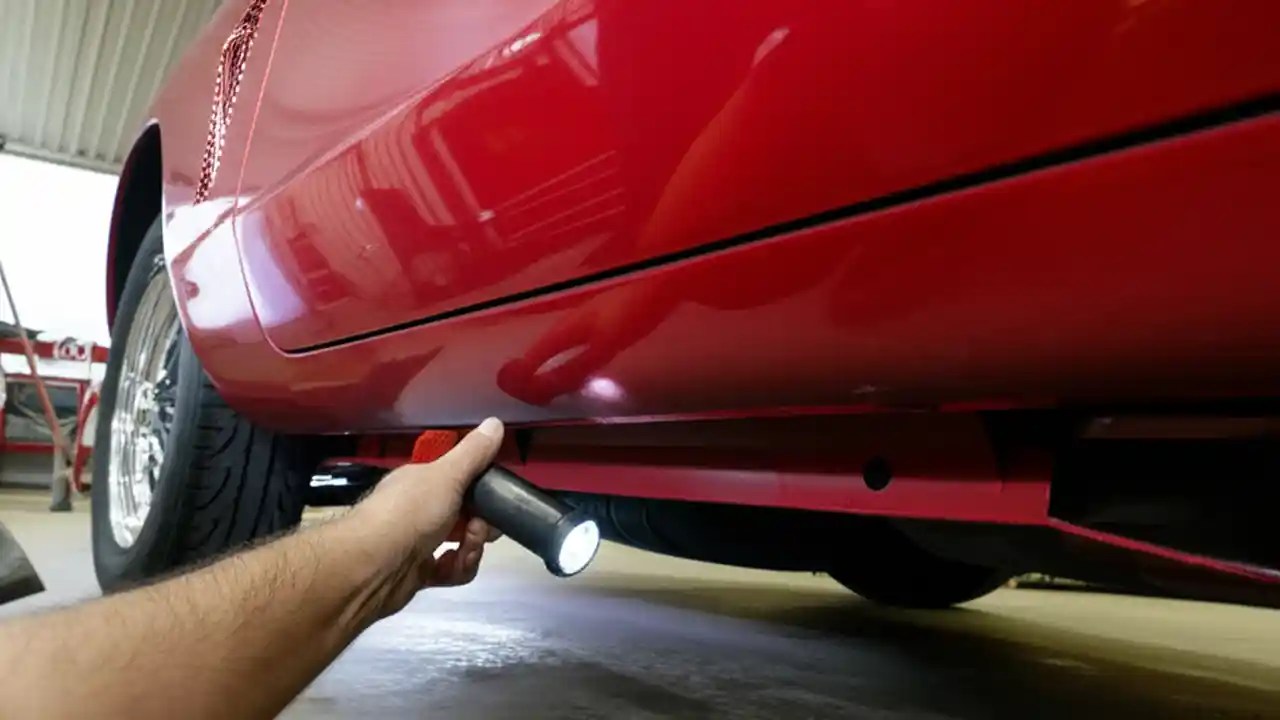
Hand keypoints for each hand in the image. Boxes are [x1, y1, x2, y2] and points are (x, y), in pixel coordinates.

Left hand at [345, 418, 504, 616]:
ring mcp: (417, 542)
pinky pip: (449, 570)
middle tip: (482, 528)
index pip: (458, 478)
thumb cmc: (410, 512)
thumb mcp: (447, 475)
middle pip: (463, 513)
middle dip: (481, 522)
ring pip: (460, 543)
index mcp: (421, 481)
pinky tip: (451, 566)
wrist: (372, 566)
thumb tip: (496, 421)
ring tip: (467, 549)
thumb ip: (474, 453)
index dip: (481, 488)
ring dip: (472, 548)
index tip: (496, 496)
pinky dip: (456, 569)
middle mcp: (417, 509)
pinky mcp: (418, 572)